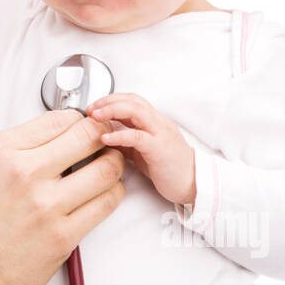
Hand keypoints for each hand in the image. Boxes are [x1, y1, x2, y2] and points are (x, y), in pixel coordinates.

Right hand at [0, 110, 125, 284]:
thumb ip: (18, 147)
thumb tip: (59, 134)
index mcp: (0, 151)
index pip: (58, 118)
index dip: (79, 120)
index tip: (84, 127)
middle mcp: (23, 173)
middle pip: (87, 136)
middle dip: (102, 136)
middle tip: (105, 141)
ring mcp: (45, 205)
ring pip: (105, 169)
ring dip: (113, 164)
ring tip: (108, 167)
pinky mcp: (63, 235)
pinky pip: (106, 203)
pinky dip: (112, 193)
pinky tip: (103, 193)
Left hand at [86, 93, 196, 207]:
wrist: (194, 184)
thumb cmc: (170, 169)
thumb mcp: (142, 152)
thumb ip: (126, 142)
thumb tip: (104, 137)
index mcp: (154, 122)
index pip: (132, 100)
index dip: (111, 99)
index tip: (93, 107)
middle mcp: (158, 123)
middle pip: (132, 100)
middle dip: (108, 101)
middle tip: (90, 109)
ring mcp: (160, 134)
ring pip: (136, 111)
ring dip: (112, 110)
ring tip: (95, 116)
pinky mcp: (159, 149)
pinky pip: (138, 137)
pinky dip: (120, 134)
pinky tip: (106, 138)